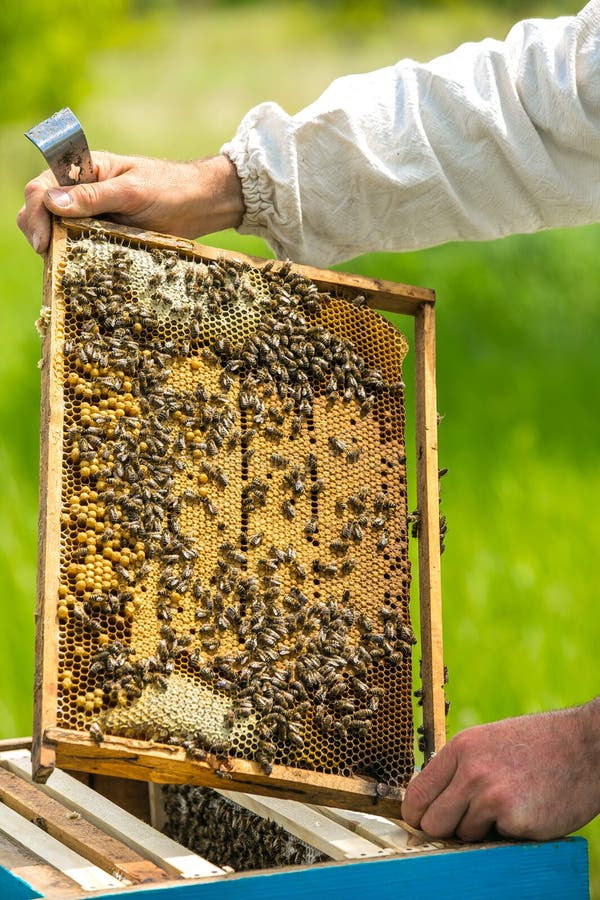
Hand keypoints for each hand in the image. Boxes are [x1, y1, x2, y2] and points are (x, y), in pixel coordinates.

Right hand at [17, 152, 244, 254]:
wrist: (202, 205)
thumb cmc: (171, 188)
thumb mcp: (133, 191)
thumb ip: (94, 197)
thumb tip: (52, 202)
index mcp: (84, 171)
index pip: (42, 187)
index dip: (35, 212)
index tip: (44, 240)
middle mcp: (82, 194)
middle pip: (41, 212)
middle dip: (38, 232)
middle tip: (50, 256)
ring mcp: (92, 218)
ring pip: (57, 234)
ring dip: (55, 250)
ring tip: (63, 266)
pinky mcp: (105, 238)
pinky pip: (81, 249)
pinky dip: (74, 260)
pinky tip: (79, 273)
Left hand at [402, 698, 599, 840]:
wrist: (584, 748)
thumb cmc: (537, 745)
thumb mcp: (487, 743)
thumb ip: (459, 768)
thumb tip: (431, 800)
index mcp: (461, 748)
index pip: (417, 793)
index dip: (418, 814)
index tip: (424, 821)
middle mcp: (471, 771)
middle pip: (433, 823)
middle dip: (447, 829)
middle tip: (469, 820)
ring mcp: (491, 796)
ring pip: (463, 835)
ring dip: (482, 830)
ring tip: (508, 805)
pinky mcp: (514, 819)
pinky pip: (496, 840)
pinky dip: (509, 834)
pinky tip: (526, 811)